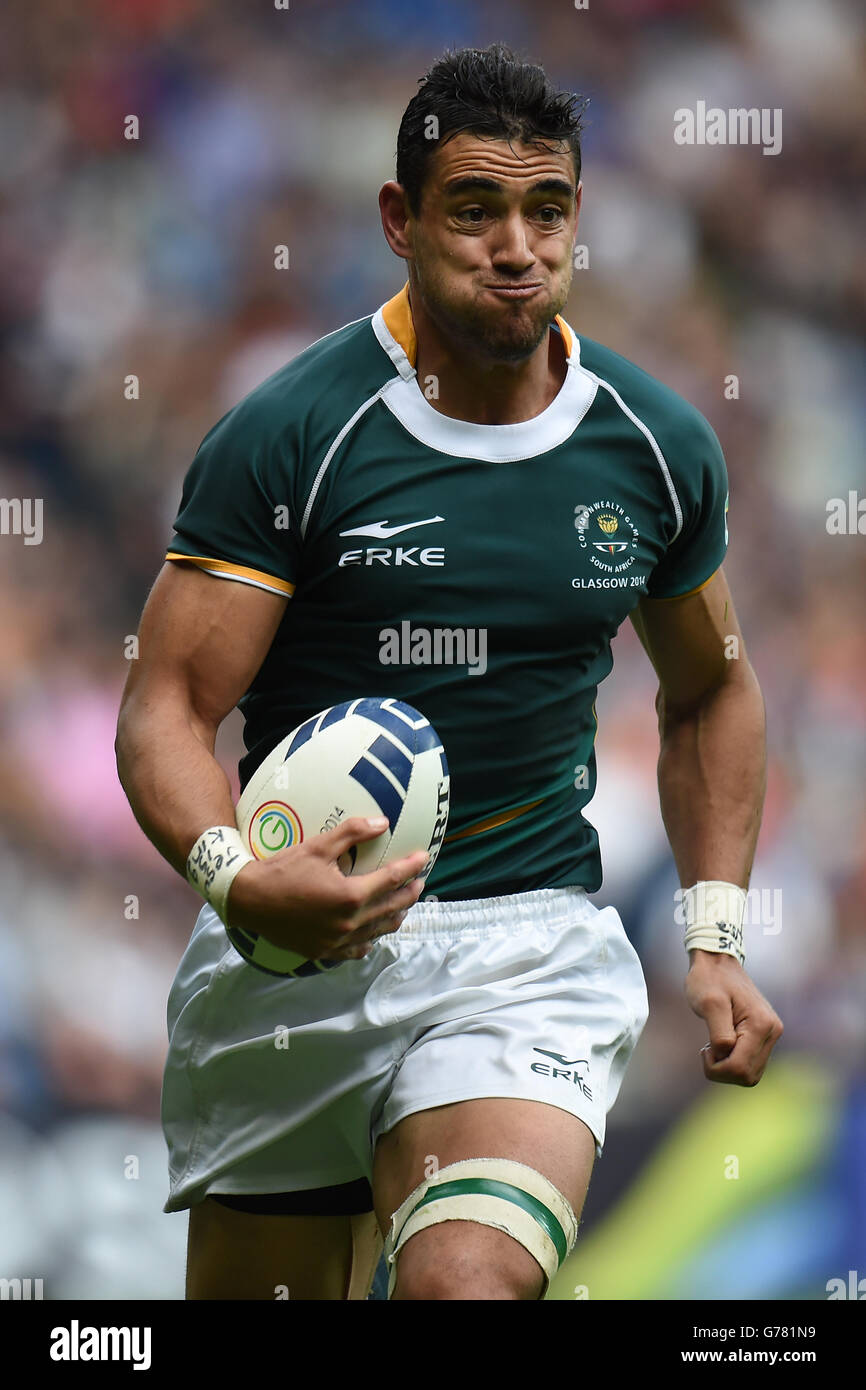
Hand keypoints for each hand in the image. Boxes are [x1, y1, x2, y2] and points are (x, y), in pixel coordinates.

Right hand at [225, 816, 428, 962]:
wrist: (249, 900)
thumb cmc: (283, 870)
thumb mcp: (318, 845)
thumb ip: (353, 833)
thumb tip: (382, 822)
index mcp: (350, 896)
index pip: (392, 880)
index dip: (411, 867)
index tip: (424, 858)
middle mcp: (349, 923)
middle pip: (391, 908)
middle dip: (409, 893)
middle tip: (419, 881)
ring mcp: (338, 941)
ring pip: (379, 931)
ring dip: (395, 916)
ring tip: (403, 905)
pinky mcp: (325, 951)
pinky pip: (358, 949)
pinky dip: (371, 937)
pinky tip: (373, 930)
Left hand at [684, 950, 782, 1085]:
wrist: (717, 962)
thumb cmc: (709, 980)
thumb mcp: (708, 1004)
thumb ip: (719, 1033)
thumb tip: (726, 1055)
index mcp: (762, 1025)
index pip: (740, 1068)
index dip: (716, 1067)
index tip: (704, 1048)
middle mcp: (773, 1031)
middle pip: (747, 1077)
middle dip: (721, 1070)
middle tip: (707, 1048)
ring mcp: (771, 1035)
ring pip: (750, 1075)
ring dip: (727, 1068)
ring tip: (713, 1046)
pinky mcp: (764, 1037)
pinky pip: (750, 1065)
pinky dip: (732, 1063)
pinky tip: (721, 1046)